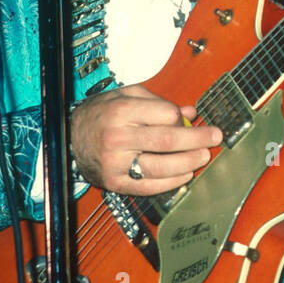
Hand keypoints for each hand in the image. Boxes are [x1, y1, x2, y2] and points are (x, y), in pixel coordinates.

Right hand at [69, 83, 222, 194]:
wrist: (68, 138)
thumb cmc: (100, 114)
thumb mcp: (126, 96)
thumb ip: (158, 102)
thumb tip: (190, 112)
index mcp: (121, 112)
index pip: (165, 115)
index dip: (181, 117)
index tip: (187, 118)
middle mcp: (118, 137)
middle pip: (167, 140)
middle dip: (197, 139)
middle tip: (215, 136)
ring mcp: (116, 163)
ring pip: (160, 166)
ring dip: (188, 162)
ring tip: (203, 156)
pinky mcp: (115, 182)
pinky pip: (148, 186)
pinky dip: (171, 182)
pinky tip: (185, 174)